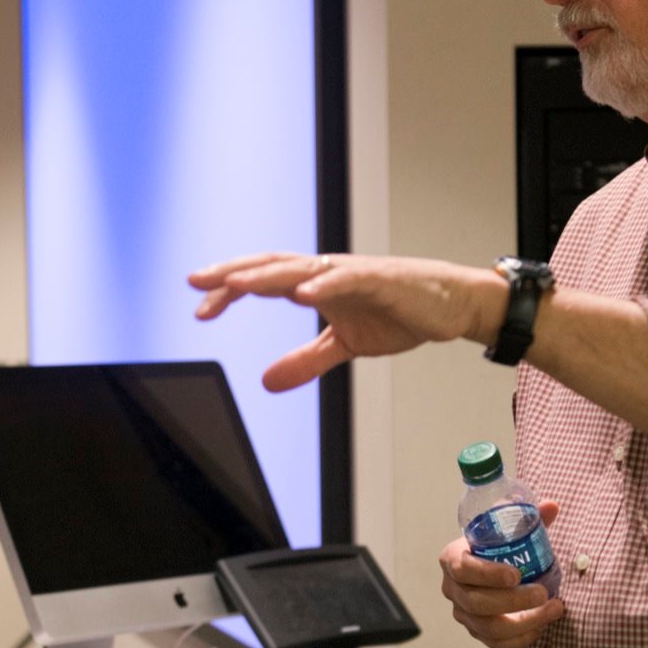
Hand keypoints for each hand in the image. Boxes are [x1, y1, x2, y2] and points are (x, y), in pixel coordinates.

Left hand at [190, 252, 503, 390]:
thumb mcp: (343, 345)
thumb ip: (305, 361)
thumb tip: (266, 381)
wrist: (450, 305)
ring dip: (265, 275)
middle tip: (196, 282)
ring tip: (235, 284)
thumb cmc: (398, 313)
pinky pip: (346, 278)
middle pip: (270, 266)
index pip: (263, 281)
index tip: (200, 307)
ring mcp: (352, 272)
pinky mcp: (380, 278)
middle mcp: (327, 271)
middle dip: (232, 273)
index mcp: (316, 283)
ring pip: (300, 267)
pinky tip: (300, 291)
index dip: (230, 291)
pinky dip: (323, 283)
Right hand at [438, 501, 565, 647]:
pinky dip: (522, 639)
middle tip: (544, 593)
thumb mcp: (507, 527)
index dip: (487, 575)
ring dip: (524, 622)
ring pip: (488, 627)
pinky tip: (543, 625)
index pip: (462, 570)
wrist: (488, 566)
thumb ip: (528, 517)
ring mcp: (463, 614)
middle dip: (513, 601)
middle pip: (476, 602)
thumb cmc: (497, 545)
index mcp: (452, 558)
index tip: (516, 574)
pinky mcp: (477, 632)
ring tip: (554, 609)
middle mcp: (452, 589)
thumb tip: (552, 506)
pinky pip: (497, 645)